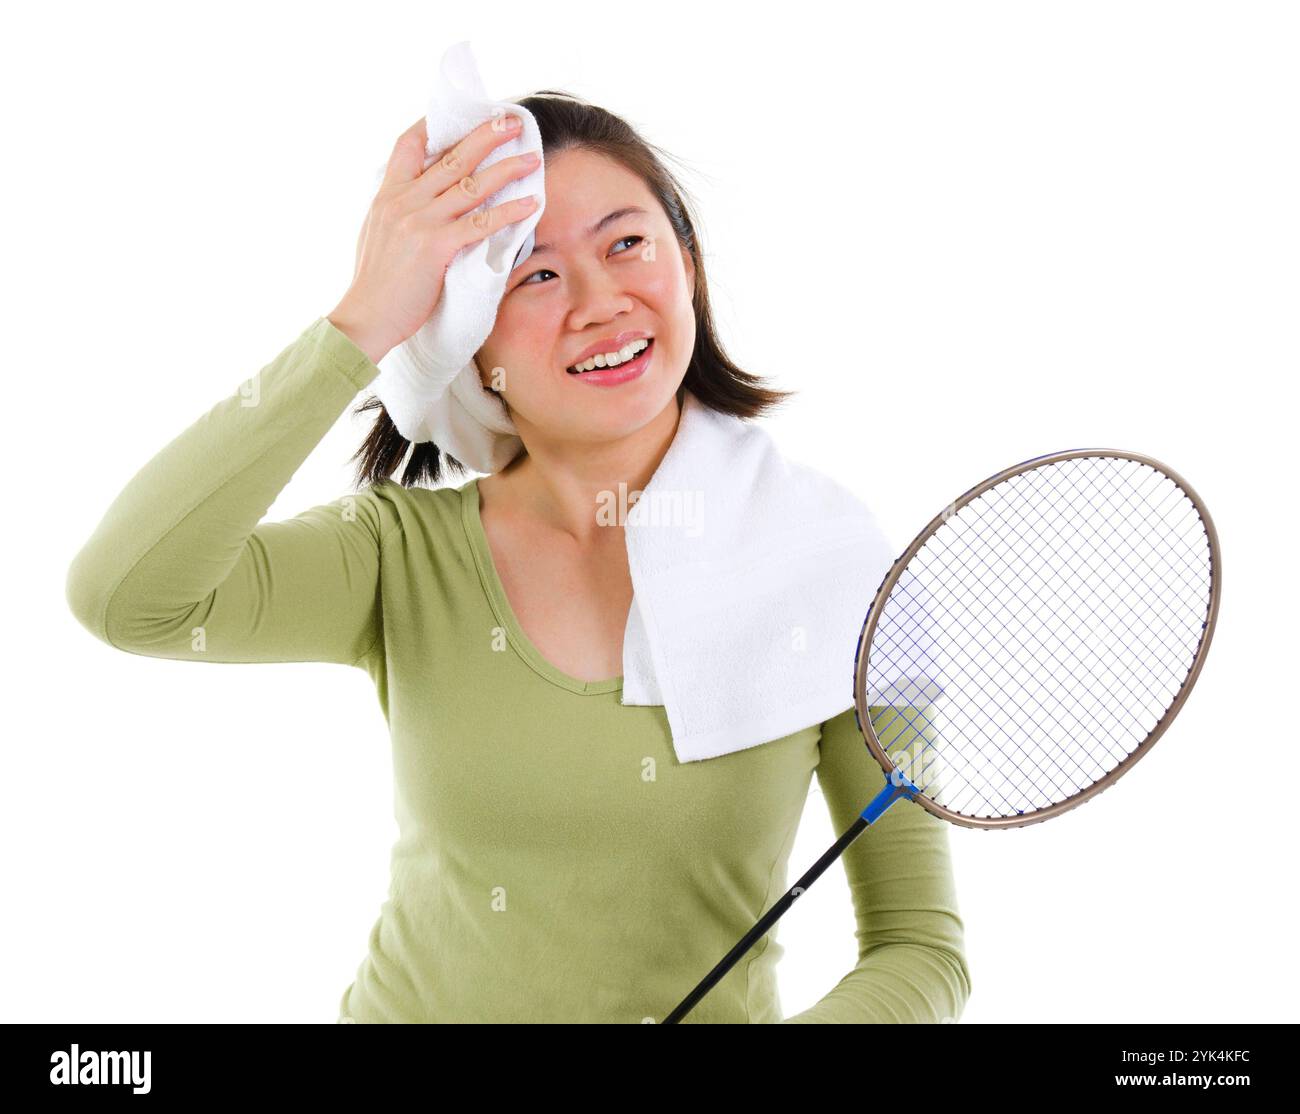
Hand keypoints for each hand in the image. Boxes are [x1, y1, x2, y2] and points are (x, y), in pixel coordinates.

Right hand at [328, 113, 538, 363]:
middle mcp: (404, 200)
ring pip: (471, 185)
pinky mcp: (436, 246)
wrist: (366, 316)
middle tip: (513, 120)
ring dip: (506, 168)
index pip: (409, 145)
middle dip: (486, 135)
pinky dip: (509, 211)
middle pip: (452, 157)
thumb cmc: (374, 284)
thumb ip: (396, 212)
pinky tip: (531, 205)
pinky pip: (481, 223)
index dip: (435, 125)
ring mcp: (420, 221)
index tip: (463, 114)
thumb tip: (412, 202)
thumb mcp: (377, 234)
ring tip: (532, 158)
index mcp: (387, 195)